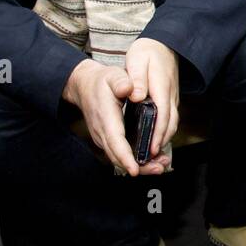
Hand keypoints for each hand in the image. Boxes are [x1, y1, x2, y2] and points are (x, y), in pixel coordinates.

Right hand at [62, 59, 151, 174]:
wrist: (84, 86)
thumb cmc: (101, 82)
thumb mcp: (112, 76)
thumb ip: (121, 81)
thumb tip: (130, 88)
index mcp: (106, 118)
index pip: (115, 141)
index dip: (125, 157)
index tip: (135, 169)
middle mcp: (102, 133)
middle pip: (118, 157)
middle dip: (139, 166)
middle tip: (160, 168)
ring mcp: (104, 138)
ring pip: (120, 158)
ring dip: (140, 165)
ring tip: (161, 166)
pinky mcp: (108, 140)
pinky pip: (120, 154)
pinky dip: (135, 159)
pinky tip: (153, 160)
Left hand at [124, 37, 178, 167]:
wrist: (166, 44)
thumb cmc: (148, 51)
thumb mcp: (137, 59)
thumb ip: (135, 77)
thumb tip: (136, 95)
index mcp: (161, 86)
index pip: (163, 113)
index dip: (158, 132)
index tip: (152, 147)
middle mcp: (170, 95)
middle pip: (170, 123)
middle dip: (162, 142)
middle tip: (150, 159)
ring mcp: (172, 98)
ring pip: (172, 123)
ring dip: (163, 140)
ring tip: (152, 155)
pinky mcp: (171, 100)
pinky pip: (170, 120)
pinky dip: (164, 133)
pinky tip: (154, 141)